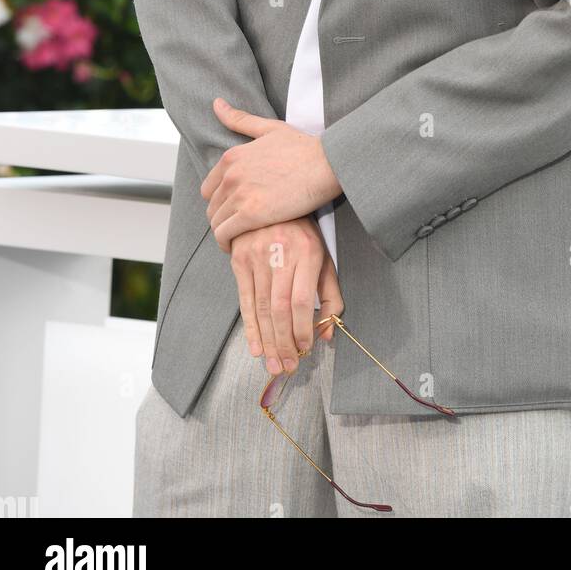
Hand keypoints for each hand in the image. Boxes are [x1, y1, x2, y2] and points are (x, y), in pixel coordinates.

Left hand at [201, 97, 342, 250]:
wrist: (328, 163)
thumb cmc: (304, 147)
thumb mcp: (269, 128)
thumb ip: (239, 119)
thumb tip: (216, 103)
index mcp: (232, 157)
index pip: (208, 189)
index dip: (220, 201)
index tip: (233, 210)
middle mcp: (230, 175)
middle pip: (212, 207)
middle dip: (222, 218)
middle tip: (238, 227)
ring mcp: (239, 194)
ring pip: (216, 223)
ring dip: (225, 233)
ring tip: (239, 240)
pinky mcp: (251, 214)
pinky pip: (225, 235)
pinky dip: (227, 244)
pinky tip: (238, 248)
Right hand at [232, 217, 343, 376]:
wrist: (271, 203)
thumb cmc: (303, 236)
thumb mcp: (324, 258)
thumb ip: (331, 296)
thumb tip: (326, 333)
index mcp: (307, 251)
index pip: (302, 299)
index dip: (302, 328)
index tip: (306, 348)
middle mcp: (281, 254)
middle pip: (280, 308)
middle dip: (284, 342)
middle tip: (288, 367)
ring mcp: (256, 256)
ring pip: (262, 308)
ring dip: (268, 341)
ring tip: (274, 365)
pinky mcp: (239, 260)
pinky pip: (245, 301)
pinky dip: (250, 328)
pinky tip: (256, 347)